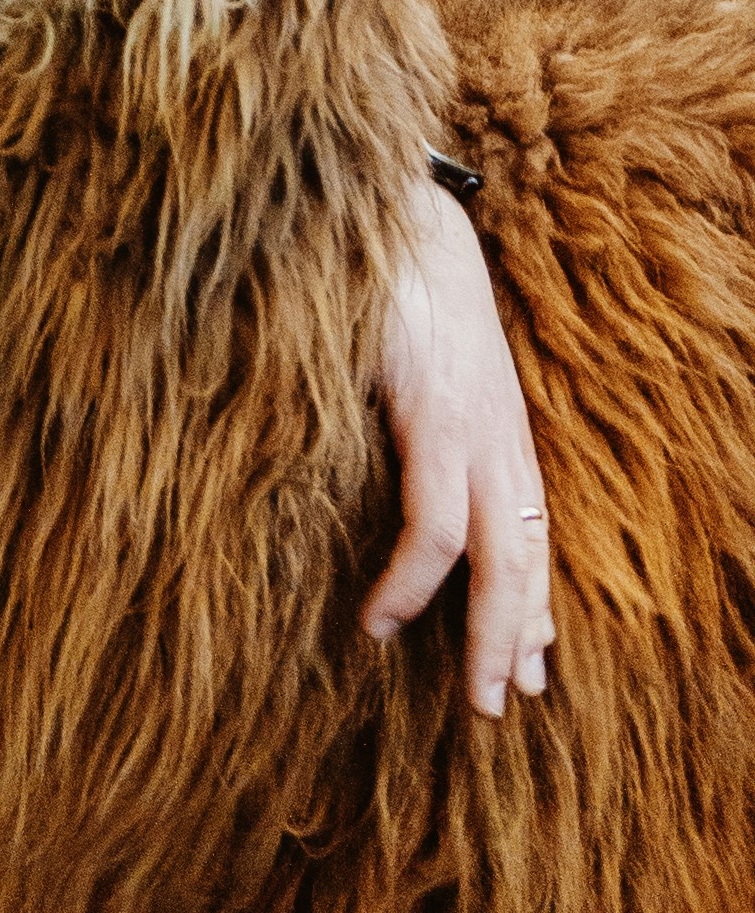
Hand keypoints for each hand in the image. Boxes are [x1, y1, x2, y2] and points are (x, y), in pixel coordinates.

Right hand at [365, 179, 552, 715]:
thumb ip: (424, 415)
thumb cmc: (396, 279)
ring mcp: (474, 431)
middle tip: (501, 704)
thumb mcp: (421, 362)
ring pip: (498, 563)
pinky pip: (434, 527)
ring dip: (487, 638)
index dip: (531, 602)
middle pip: (527, 563)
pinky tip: (381, 621)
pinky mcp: (437, 419)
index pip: (531, 534)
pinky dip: (411, 585)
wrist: (395, 207)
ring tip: (474, 698)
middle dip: (518, 640)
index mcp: (497, 426)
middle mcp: (500, 438)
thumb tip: (404, 460)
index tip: (527, 661)